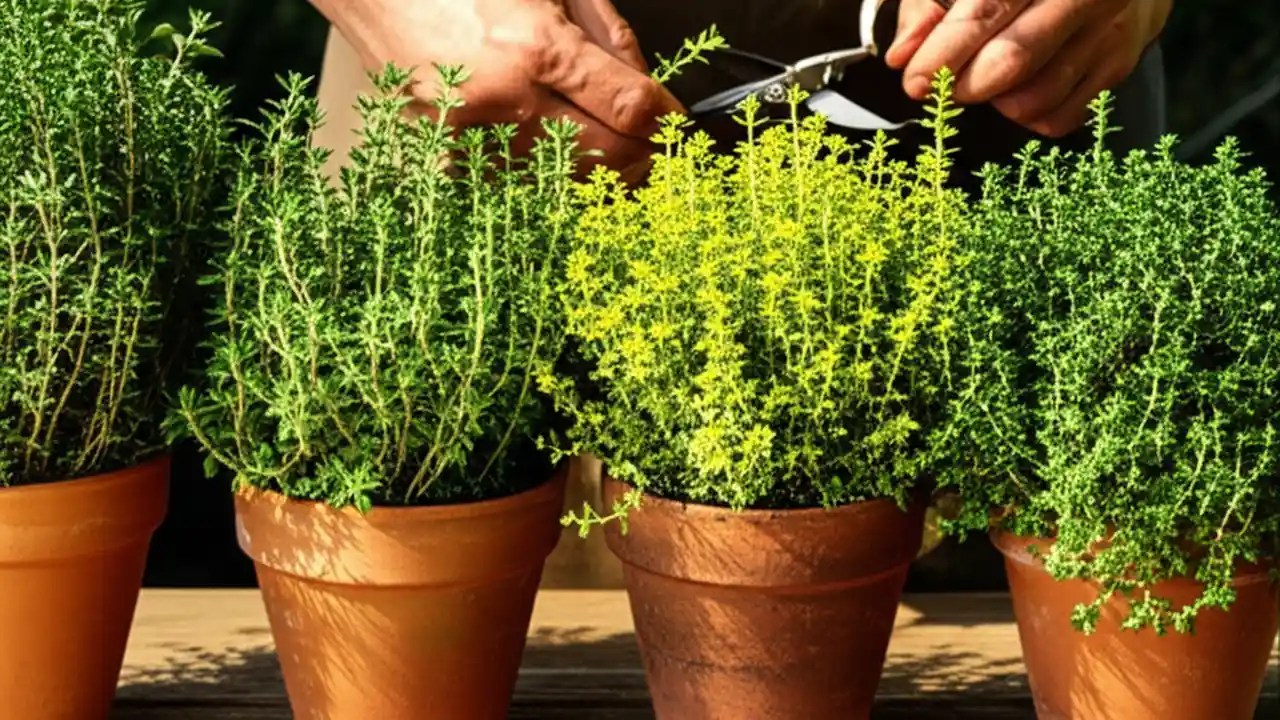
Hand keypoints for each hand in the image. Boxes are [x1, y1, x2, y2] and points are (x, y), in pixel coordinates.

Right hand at [311, 0, 680, 179]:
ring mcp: (471, 138)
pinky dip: (550, 179)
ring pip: (565, 180)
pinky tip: (565, 165)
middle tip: (666, 159)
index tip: (681, 130)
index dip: (667, 124)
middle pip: (606, 156)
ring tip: (624, 165)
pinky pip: (517, 184)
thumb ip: (607, 32)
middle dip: (646, 160)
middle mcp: (503, 101)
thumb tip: (647, 80)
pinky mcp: (445, 158)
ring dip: (603, 176)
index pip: (629, 107)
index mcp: (535, 49)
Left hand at [885, 0, 1171, 136]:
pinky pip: (1059, 118)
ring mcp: (1108, 30)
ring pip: (1033, 98)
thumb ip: (928, 7)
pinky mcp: (1119, 64)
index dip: (941, 54)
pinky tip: (1021, 88)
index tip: (915, 80)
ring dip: (995, 102)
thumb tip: (904, 55)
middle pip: (1011, 61)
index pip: (983, 13)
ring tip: (988, 78)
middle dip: (965, 85)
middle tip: (946, 86)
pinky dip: (1027, 115)